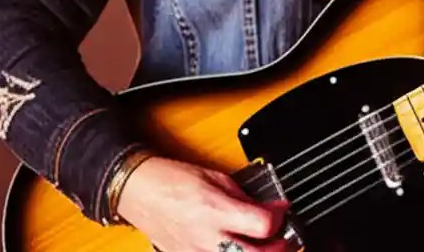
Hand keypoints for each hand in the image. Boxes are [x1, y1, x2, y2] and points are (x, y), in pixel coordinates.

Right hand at [117, 157, 291, 251]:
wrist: (139, 193)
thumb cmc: (173, 181)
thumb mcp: (218, 179)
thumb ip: (246, 199)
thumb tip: (272, 210)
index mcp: (215, 211)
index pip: (263, 226)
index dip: (280, 217)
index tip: (281, 210)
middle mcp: (207, 239)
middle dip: (280, 247)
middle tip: (285, 236)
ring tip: (265, 246)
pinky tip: (240, 249)